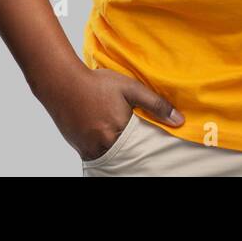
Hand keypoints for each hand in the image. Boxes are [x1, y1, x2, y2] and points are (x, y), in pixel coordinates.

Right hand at [35, 63, 183, 161]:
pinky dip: (105, 150)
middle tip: (132, 133)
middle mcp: (103, 145)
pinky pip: (98, 157)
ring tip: (119, 134)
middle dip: (134, 148)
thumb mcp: (130, 88)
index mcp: (119, 131)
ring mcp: (90, 149)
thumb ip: (155, 104)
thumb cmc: (97, 84)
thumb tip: (179, 120)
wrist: (62, 84)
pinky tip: (106, 135)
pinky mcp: (79, 149)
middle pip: (128, 154)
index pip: (143, 146)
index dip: (149, 141)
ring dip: (119, 149)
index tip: (154, 139)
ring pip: (112, 157)